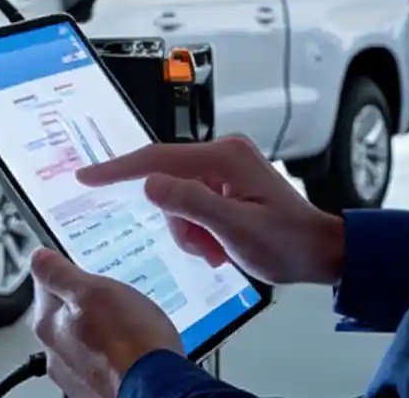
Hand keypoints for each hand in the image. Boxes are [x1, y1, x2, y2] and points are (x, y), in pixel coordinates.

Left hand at [30, 248, 182, 397]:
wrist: (159, 389)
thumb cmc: (130, 343)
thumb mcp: (94, 292)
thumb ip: (60, 274)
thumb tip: (38, 259)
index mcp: (48, 325)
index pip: (44, 283)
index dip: (65, 268)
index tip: (81, 265)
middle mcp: (56, 354)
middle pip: (65, 313)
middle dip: (85, 302)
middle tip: (112, 294)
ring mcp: (78, 374)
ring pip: (84, 338)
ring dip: (100, 328)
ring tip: (128, 321)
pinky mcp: (99, 387)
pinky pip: (102, 360)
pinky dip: (113, 351)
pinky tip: (134, 346)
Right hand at [77, 135, 344, 285]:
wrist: (322, 253)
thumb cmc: (287, 243)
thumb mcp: (235, 229)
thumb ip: (191, 205)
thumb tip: (149, 185)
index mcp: (224, 157)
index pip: (157, 159)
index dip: (118, 170)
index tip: (86, 176)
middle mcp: (223, 154)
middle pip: (167, 183)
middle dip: (179, 222)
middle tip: (206, 247)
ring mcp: (225, 167)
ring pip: (177, 201)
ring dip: (191, 232)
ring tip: (220, 249)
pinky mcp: (227, 182)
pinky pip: (192, 206)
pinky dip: (200, 230)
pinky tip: (223, 245)